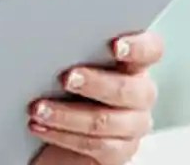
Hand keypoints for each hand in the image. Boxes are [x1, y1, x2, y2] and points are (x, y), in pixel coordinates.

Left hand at [28, 31, 163, 164]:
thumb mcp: (70, 63)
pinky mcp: (119, 152)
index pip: (150, 50)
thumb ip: (74, 50)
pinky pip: (95, 146)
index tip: (115, 45)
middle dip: (94, 83)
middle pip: (127, 89)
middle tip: (65, 78)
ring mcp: (133, 124)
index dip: (138, 47)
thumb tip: (48, 37)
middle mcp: (139, 93)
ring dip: (66, 114)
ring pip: (106, 121)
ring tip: (38, 108)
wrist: (58, 130)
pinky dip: (62, 135)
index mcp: (133, 64)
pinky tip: (40, 126)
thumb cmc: (65, 88)